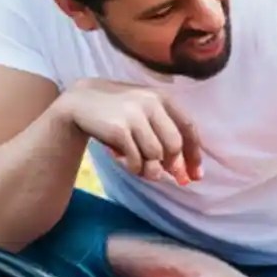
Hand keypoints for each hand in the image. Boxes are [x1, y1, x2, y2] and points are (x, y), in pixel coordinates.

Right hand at [61, 79, 203, 184]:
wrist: (80, 102)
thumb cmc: (118, 112)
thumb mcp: (144, 114)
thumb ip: (164, 135)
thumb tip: (182, 172)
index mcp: (163, 98)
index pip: (188, 128)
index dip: (194, 155)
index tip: (196, 176)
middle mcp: (151, 103)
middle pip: (174, 145)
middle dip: (174, 167)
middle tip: (171, 179)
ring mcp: (134, 115)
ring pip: (155, 155)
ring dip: (151, 170)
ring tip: (141, 168)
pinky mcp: (119, 129)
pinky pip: (136, 160)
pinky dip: (134, 168)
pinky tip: (126, 162)